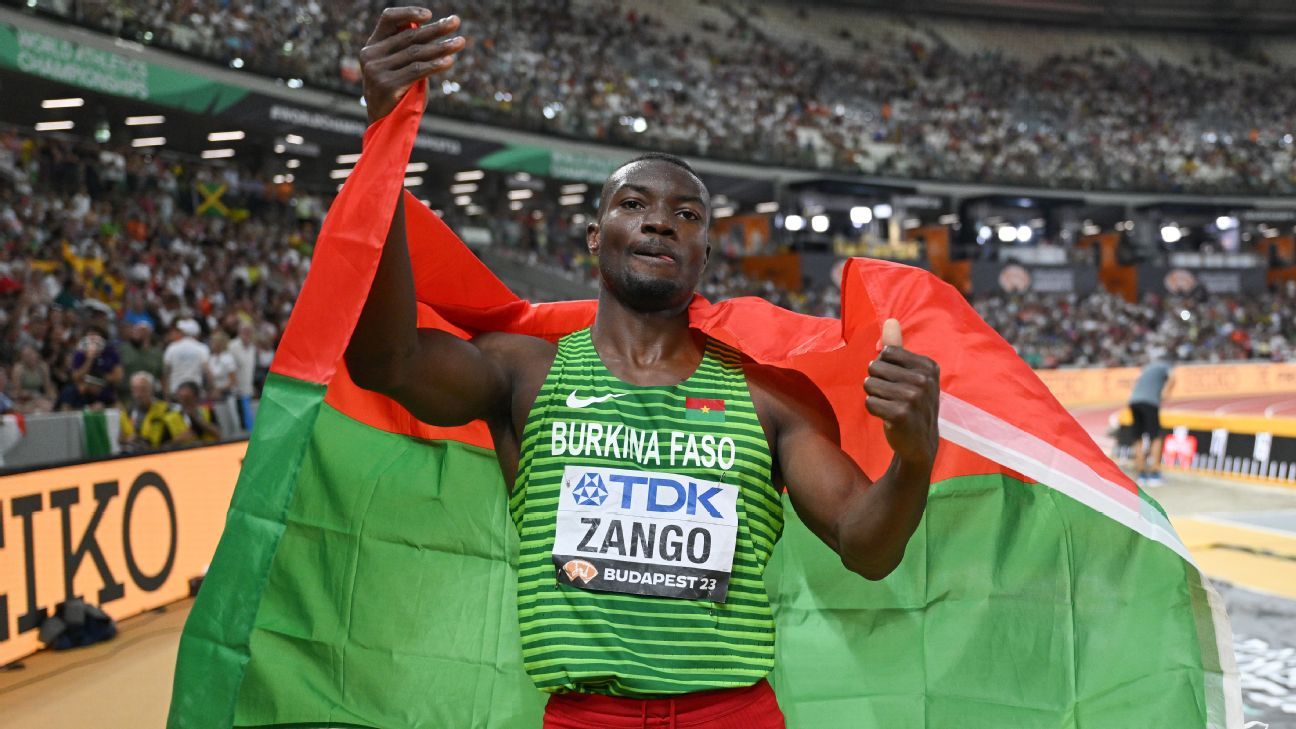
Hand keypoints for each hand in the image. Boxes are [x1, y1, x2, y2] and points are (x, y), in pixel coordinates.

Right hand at [360, 8, 464, 122]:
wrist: (382, 125)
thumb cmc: (397, 93)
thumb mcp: (400, 67)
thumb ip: (410, 50)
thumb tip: (434, 29)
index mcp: (373, 45)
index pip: (389, 19)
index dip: (409, 13)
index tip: (430, 15)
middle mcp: (371, 54)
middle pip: (409, 36)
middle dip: (435, 29)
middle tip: (456, 22)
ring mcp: (376, 70)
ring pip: (416, 53)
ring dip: (441, 47)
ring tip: (460, 42)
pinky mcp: (386, 85)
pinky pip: (417, 71)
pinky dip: (435, 65)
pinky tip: (450, 61)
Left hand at [864, 319, 939, 466]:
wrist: (920, 443)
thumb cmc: (911, 404)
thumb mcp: (909, 374)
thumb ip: (897, 348)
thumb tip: (890, 320)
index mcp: (928, 366)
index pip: (887, 353)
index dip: (883, 368)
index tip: (897, 383)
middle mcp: (924, 379)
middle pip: (875, 366)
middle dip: (876, 382)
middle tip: (892, 397)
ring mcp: (915, 397)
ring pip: (869, 383)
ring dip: (874, 396)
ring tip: (890, 406)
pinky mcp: (902, 414)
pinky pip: (870, 402)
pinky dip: (874, 410)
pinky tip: (888, 417)